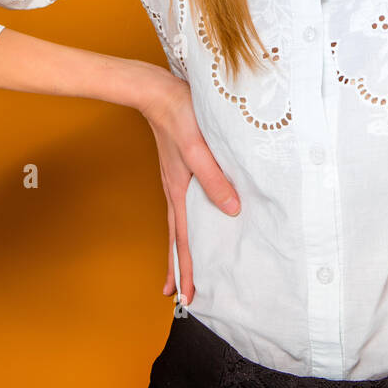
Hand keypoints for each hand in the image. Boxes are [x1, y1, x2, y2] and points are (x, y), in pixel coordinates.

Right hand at [138, 69, 240, 305]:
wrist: (156, 91)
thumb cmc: (179, 115)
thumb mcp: (199, 148)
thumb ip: (215, 179)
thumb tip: (232, 210)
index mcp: (178, 191)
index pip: (183, 239)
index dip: (187, 268)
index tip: (187, 296)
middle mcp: (174, 191)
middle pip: (176, 238)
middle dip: (179, 267)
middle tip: (181, 296)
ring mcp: (175, 181)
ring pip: (178, 223)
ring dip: (181, 247)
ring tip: (182, 267)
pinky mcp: (179, 169)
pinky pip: (182, 205)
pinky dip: (184, 222)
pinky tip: (194, 220)